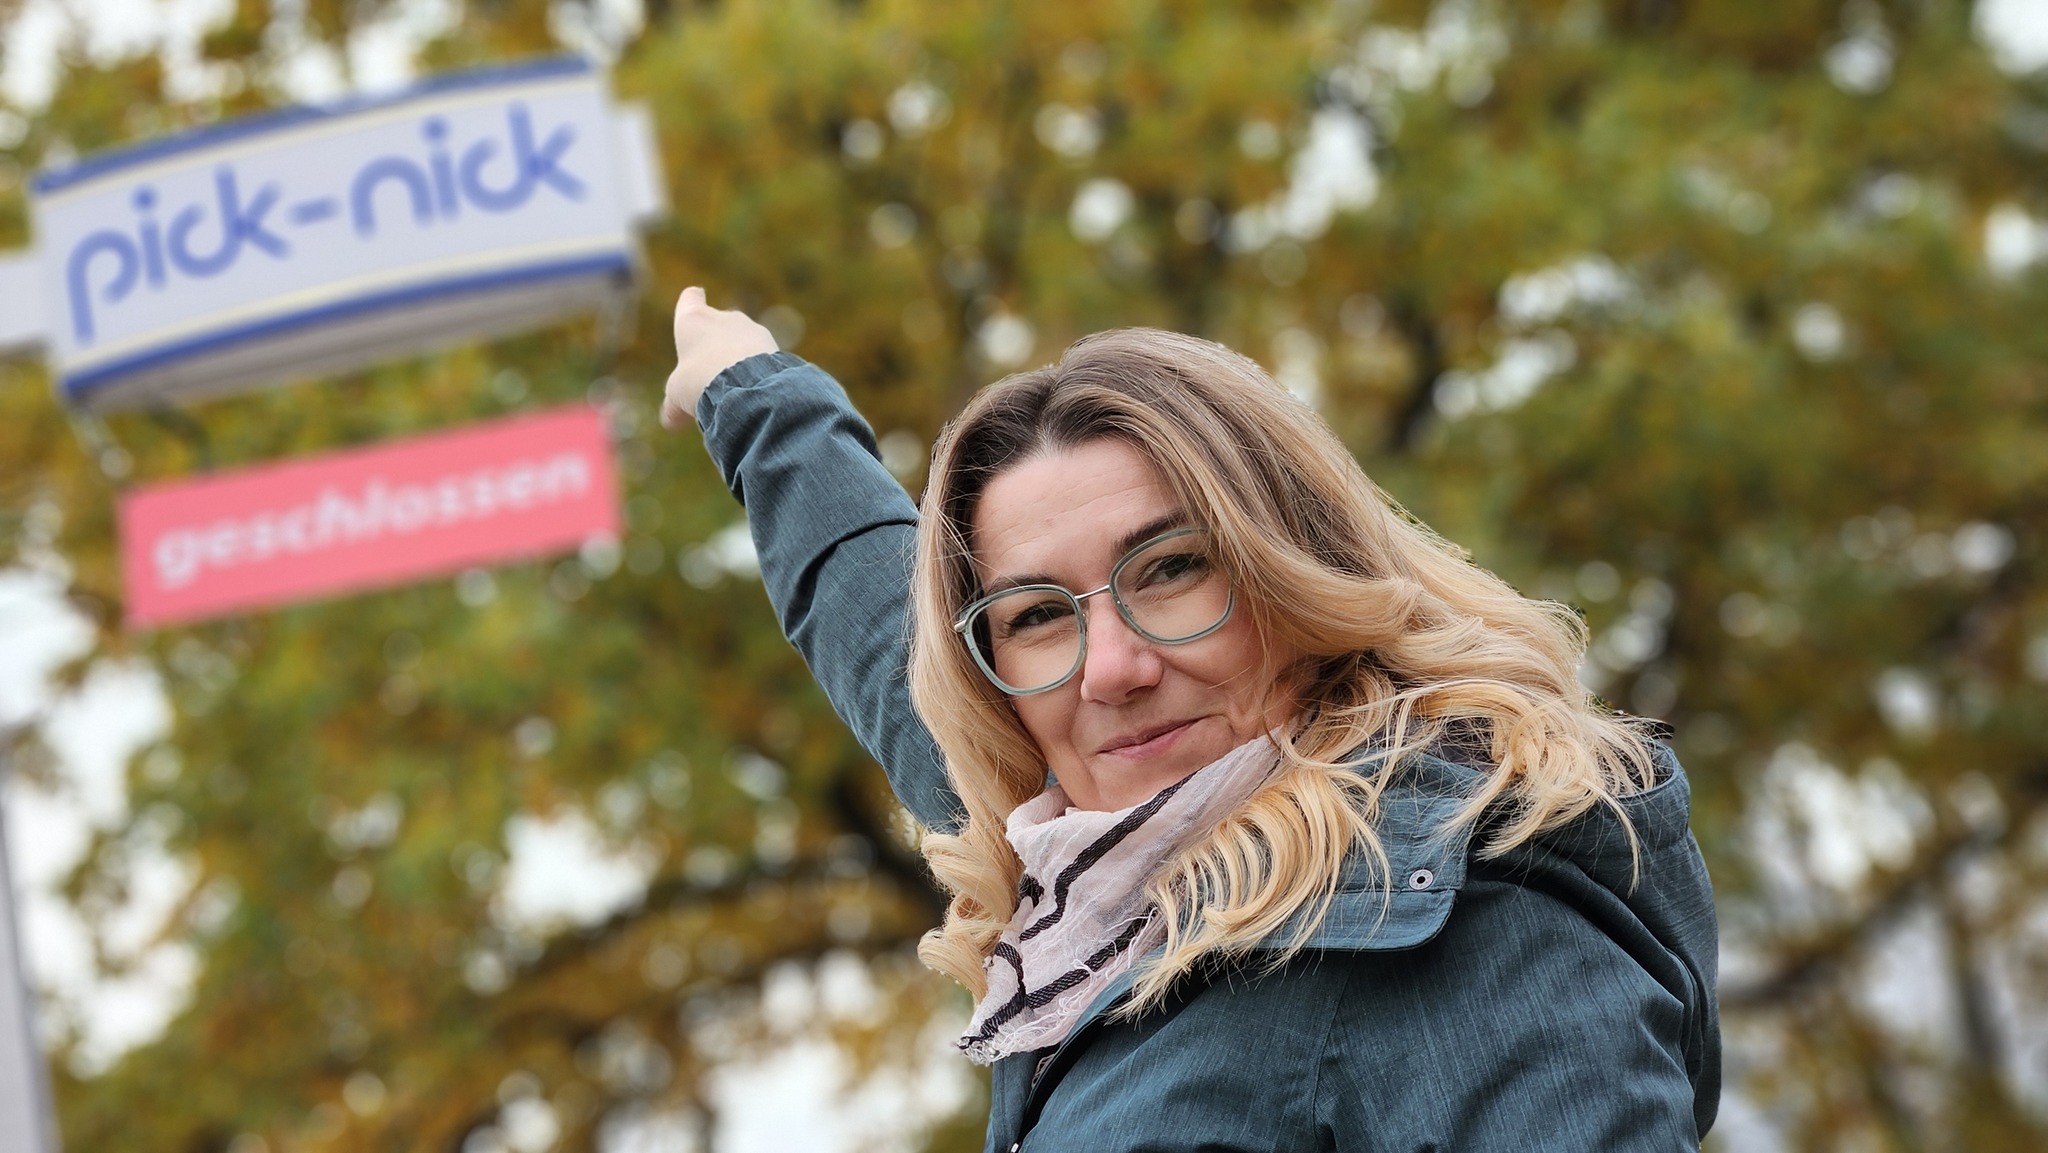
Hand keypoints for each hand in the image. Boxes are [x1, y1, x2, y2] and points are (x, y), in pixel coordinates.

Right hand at [660, 286, 779, 428]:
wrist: (746, 386)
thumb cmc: (700, 382)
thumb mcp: (678, 395)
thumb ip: (674, 403)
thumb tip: (670, 420)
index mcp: (694, 320)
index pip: (690, 299)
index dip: (691, 301)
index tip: (694, 298)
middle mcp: (725, 317)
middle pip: (718, 324)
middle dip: (715, 346)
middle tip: (708, 376)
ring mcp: (753, 330)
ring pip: (742, 342)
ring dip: (737, 361)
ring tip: (731, 391)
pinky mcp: (775, 348)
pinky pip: (761, 358)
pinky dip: (757, 372)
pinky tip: (752, 393)